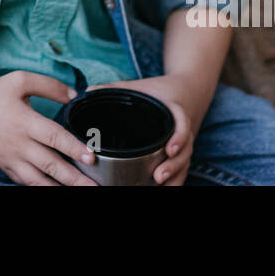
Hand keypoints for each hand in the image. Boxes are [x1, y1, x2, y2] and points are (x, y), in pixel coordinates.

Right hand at [0, 71, 99, 185]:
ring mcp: (11, 159)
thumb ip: (48, 86)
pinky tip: (55, 190)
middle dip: (74, 178)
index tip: (91, 156)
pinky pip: (26, 182)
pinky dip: (41, 189)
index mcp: (25, 121)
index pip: (54, 137)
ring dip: (60, 189)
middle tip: (94, 185)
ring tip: (79, 192)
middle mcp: (19, 144)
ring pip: (39, 181)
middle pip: (51, 165)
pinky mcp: (5, 166)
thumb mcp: (19, 80)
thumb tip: (74, 95)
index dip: (74, 148)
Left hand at [84, 73, 199, 185]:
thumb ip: (115, 88)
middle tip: (158, 176)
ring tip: (159, 184)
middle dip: (173, 165)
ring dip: (174, 176)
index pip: (182, 124)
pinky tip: (163, 187)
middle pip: (184, 150)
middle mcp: (182, 129)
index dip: (178, 137)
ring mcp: (183, 142)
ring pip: (184, 163)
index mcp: (174, 111)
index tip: (170, 150)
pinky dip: (175, 180)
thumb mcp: (138, 87)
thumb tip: (89, 91)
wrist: (184, 91)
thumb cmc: (157, 91)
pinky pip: (182, 169)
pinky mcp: (181, 152)